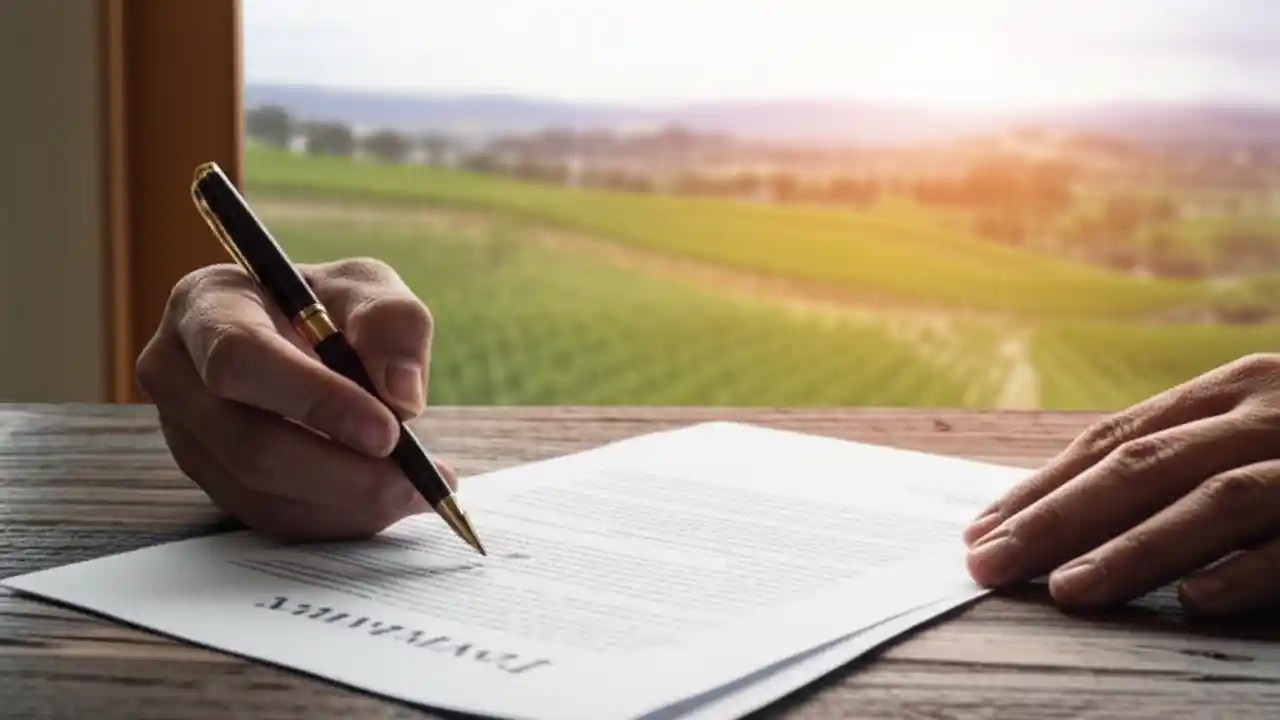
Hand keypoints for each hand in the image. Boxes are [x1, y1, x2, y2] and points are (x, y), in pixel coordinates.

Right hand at [136, 258, 454, 540]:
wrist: (300, 334)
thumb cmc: (327, 304)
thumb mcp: (368, 287)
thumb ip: (393, 322)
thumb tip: (401, 394)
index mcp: (206, 305)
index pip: (241, 360)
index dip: (315, 401)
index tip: (387, 432)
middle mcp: (176, 373)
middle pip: (247, 442)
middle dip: (341, 471)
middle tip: (414, 477)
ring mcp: (184, 434)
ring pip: (259, 491)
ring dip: (346, 502)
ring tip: (413, 489)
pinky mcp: (209, 478)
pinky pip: (269, 516)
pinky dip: (334, 518)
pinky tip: (382, 502)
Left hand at [964, 353, 1279, 614]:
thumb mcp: (1256, 429)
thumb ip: (1181, 457)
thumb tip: (1063, 508)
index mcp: (1232, 391)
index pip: (1117, 440)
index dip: (1044, 487)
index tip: (980, 532)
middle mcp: (1266, 416)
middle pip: (1144, 465)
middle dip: (1059, 518)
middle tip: (991, 564)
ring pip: (1215, 499)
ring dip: (1134, 547)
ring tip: (1067, 589)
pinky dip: (1244, 570)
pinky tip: (1193, 599)